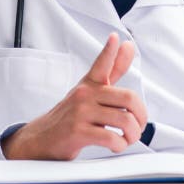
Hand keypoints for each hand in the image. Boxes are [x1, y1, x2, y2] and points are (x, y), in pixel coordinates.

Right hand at [2, 32, 147, 159]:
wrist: (43, 137)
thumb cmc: (72, 114)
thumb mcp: (91, 89)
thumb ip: (113, 69)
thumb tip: (128, 45)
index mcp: (90, 83)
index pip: (102, 62)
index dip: (110, 50)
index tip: (116, 38)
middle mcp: (85, 94)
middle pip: (128, 98)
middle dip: (141, 116)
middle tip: (139, 125)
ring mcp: (81, 112)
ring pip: (123, 120)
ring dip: (133, 134)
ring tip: (128, 138)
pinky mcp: (78, 132)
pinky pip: (110, 138)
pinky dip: (120, 145)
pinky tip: (116, 145)